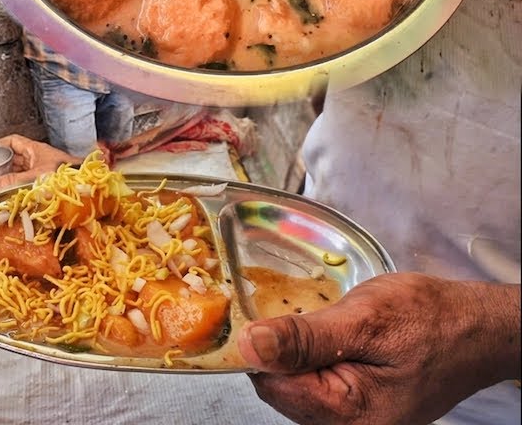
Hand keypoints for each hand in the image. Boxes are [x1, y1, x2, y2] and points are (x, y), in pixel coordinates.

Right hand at [0, 134, 73, 190]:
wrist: (80, 181)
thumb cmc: (61, 174)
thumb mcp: (33, 176)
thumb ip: (12, 180)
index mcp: (34, 148)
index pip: (12, 140)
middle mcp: (37, 154)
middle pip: (15, 153)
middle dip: (2, 160)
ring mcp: (40, 164)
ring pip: (20, 165)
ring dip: (10, 171)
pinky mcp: (44, 175)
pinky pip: (26, 174)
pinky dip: (18, 179)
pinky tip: (12, 186)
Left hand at [239, 273, 516, 424]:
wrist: (479, 328)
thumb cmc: (434, 321)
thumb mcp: (364, 320)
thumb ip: (303, 338)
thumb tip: (250, 346)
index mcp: (348, 415)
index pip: (270, 385)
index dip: (261, 348)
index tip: (266, 314)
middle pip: (279, 387)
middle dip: (283, 349)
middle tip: (312, 315)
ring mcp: (353, 421)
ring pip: (295, 383)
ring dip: (299, 351)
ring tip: (332, 326)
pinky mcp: (357, 407)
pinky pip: (315, 383)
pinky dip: (314, 356)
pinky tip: (335, 339)